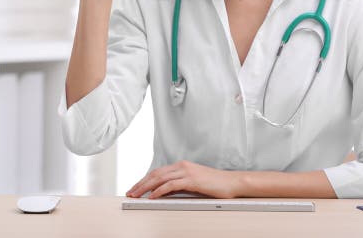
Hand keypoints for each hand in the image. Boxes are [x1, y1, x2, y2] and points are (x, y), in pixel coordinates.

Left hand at [126, 161, 242, 198]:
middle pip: (155, 174)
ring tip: (136, 195)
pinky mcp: (192, 180)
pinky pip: (171, 185)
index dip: (144, 180)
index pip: (158, 172)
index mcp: (182, 165)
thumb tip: (163, 193)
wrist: (231, 183)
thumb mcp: (193, 184)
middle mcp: (182, 166)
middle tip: (130, 192)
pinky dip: (159, 191)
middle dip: (141, 184)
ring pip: (160, 178)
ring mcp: (187, 172)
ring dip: (146, 188)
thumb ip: (179, 185)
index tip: (135, 188)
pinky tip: (152, 196)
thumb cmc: (215, 185)